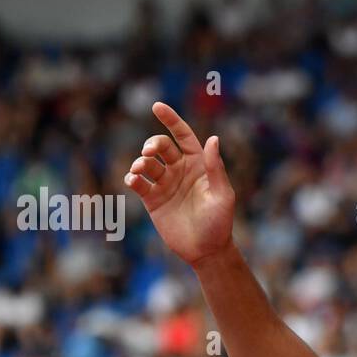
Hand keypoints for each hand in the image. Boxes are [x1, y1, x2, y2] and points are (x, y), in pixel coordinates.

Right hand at [124, 102, 235, 266]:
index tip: (156, 106)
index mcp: (199, 164)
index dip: (171, 120)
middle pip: (161, 146)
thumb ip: (216, 168)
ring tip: (140, 169)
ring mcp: (165, 184)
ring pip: (147, 163)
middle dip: (152, 144)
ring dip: (140, 162)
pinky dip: (133, 179)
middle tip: (149, 152)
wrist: (206, 250)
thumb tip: (213, 138)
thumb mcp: (223, 195)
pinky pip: (138, 183)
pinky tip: (133, 180)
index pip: (183, 135)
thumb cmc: (220, 222)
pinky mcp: (152, 199)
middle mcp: (180, 170)